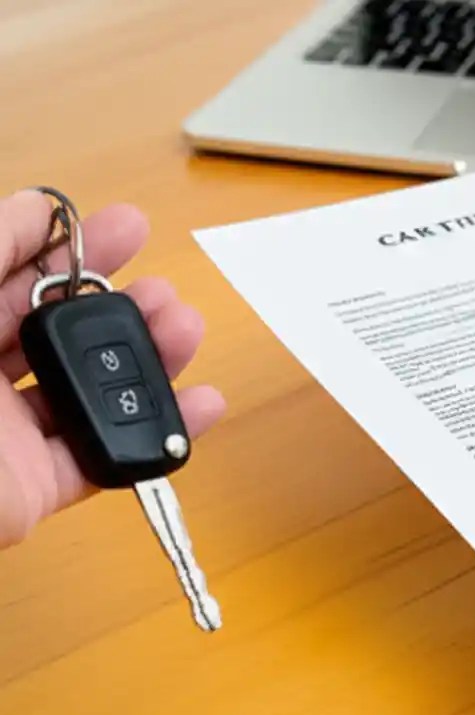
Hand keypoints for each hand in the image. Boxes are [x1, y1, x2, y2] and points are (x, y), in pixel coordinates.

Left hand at [0, 189, 225, 548]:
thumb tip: (30, 207)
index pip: (6, 276)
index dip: (63, 247)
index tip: (118, 226)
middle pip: (58, 331)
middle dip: (117, 302)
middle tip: (161, 282)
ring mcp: (3, 436)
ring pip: (90, 390)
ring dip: (146, 358)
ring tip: (182, 328)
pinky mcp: (31, 491)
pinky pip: (106, 461)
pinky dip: (160, 437)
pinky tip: (199, 406)